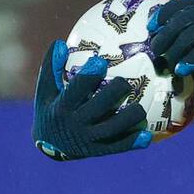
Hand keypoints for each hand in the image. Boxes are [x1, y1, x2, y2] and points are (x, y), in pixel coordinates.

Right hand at [32, 39, 152, 160]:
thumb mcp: (45, 91)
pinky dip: (132, 142)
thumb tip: (60, 43)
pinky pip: (117, 147)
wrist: (49, 147)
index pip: (76, 90)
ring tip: (140, 108)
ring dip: (128, 119)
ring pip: (111, 129)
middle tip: (125, 82)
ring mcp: (88, 139)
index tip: (101, 61)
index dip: (88, 76)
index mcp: (62, 107)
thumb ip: (51, 68)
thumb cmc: (50, 110)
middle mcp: (75, 124)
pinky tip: (147, 136)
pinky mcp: (98, 150)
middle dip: (113, 93)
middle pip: (97, 108)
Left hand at [147, 0, 193, 74]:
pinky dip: (189, 62)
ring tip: (167, 62)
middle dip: (161, 39)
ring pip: (183, 41)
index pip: (172, 8)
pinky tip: (182, 69)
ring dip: (173, 53)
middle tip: (156, 50)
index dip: (159, 19)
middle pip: (173, 27)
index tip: (151, 28)